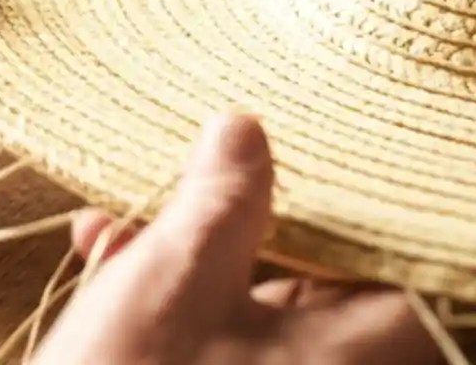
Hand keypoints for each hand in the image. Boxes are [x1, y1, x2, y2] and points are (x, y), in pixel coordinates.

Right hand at [31, 114, 438, 364]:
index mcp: (369, 344)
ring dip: (173, 265)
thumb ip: (224, 197)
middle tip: (154, 202)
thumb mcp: (177, 274)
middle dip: (210, 230)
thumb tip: (244, 132)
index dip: (298, 195)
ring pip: (244, 311)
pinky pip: (217, 348)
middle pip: (296, 274)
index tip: (246, 161)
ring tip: (108, 241)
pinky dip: (166, 313)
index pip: (365, 244)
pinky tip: (106, 279)